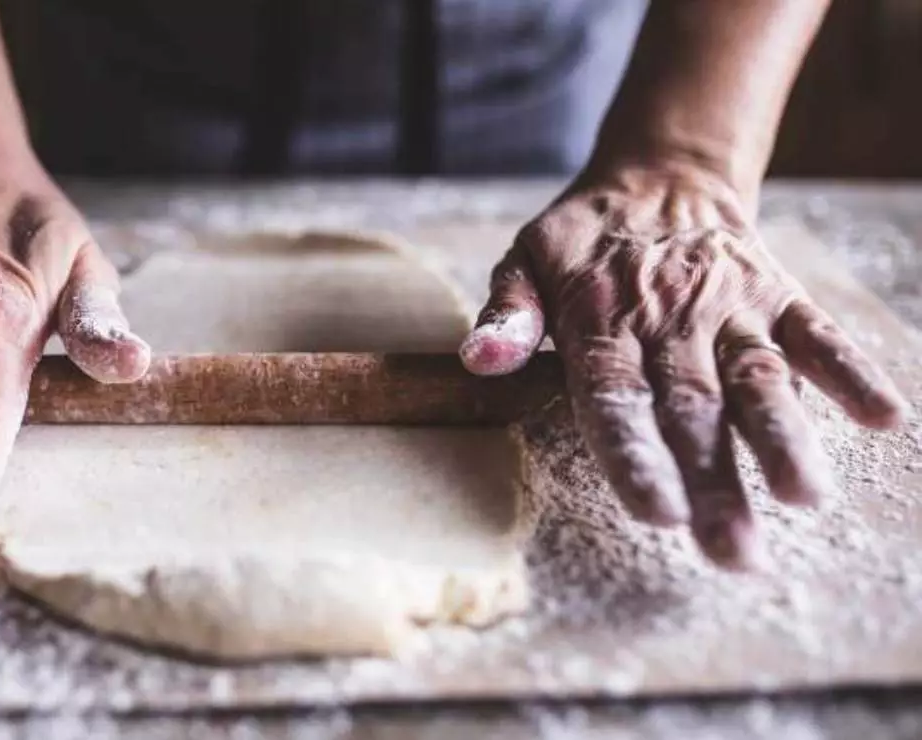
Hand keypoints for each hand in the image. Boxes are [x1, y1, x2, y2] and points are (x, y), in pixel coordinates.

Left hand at [461, 163, 907, 567]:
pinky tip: (882, 416)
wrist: (660, 175)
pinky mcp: (778, 295)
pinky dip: (849, 370)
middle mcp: (669, 321)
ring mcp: (730, 308)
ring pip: (760, 379)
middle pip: (694, 409)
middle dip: (714, 482)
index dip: (636, 455)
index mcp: (601, 322)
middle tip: (733, 551)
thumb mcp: (524, 263)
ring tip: (805, 497)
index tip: (656, 513)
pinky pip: (818, 333)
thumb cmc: (581, 243)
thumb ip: (507, 316)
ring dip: (784, 438)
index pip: (617, 398)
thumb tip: (479, 361)